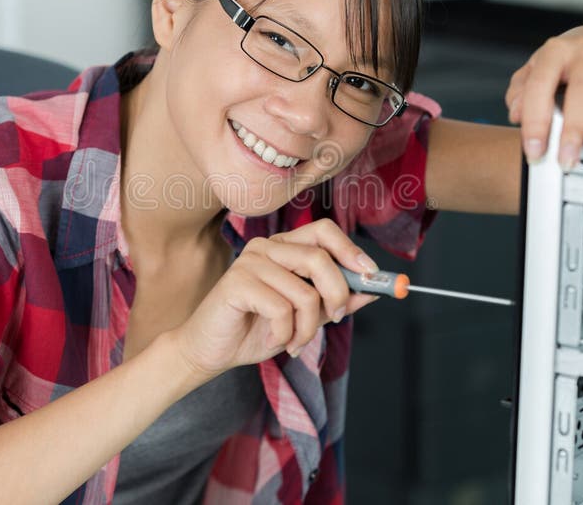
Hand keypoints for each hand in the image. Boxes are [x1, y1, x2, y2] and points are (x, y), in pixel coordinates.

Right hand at [172, 219, 379, 378]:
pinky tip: (276, 341)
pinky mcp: (237, 282)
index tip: (372, 276)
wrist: (210, 352)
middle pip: (320, 257)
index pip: (324, 231)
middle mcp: (267, 247)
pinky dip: (286, 333)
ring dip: (308, 327)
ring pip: (305, 292)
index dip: (351, 250)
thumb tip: (372, 291)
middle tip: (337, 318)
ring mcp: (250, 261)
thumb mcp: (304, 317)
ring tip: (296, 341)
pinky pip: (282, 309)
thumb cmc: (254, 330)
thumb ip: (333, 301)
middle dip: (338, 293)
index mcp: (283, 248)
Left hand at [504, 26, 582, 168]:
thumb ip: (520, 91)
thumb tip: (516, 114)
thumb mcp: (535, 70)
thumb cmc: (563, 61)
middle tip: (567, 158)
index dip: (536, 121)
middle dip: (572, 128)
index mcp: (555, 52)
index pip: (540, 87)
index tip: (535, 150)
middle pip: (580, 88)